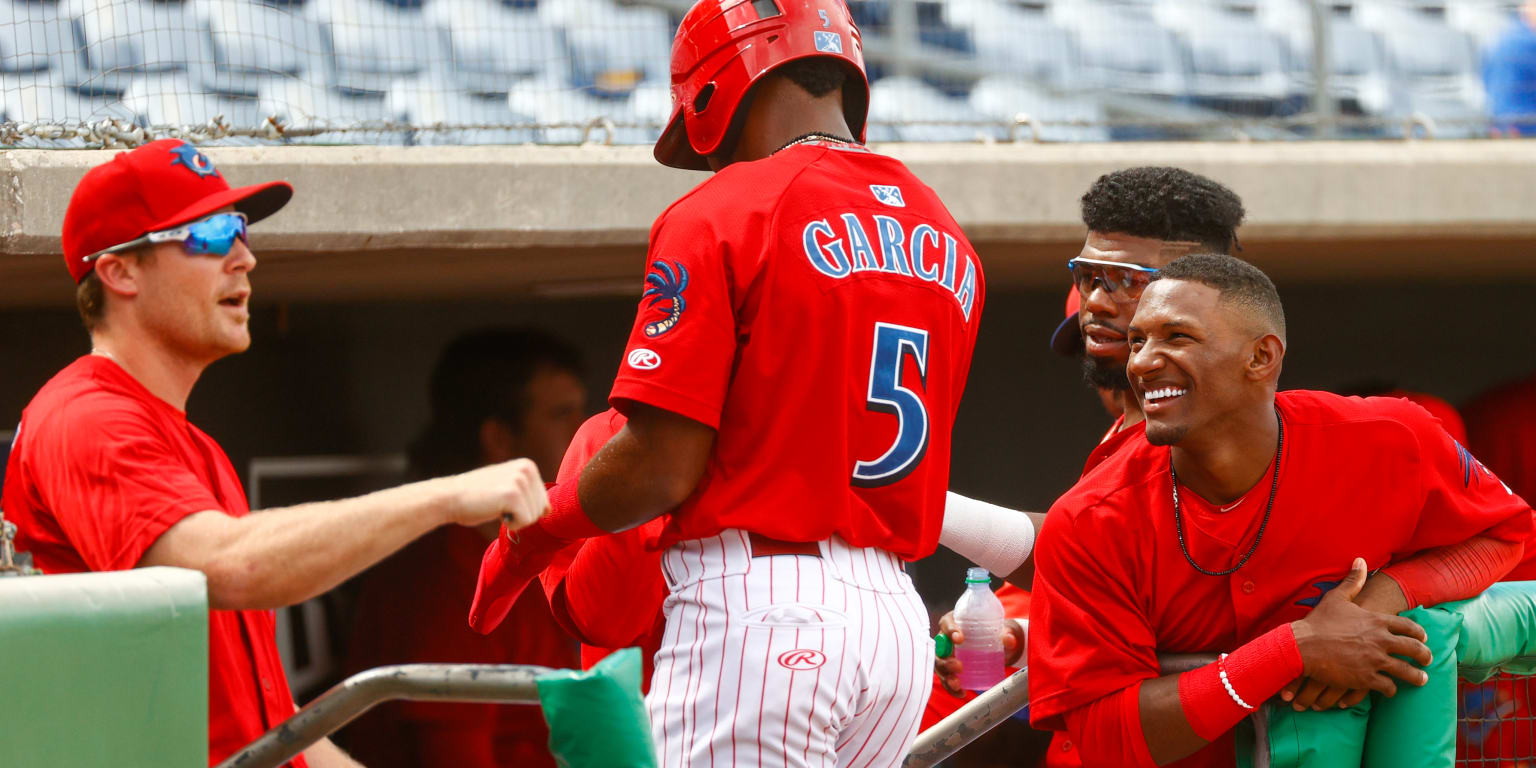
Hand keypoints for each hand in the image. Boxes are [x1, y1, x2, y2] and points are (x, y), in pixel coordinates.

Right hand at [444, 458, 548, 529]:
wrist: (449, 498)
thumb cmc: (477, 497)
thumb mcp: (507, 488)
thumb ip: (528, 494)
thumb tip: (549, 509)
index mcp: (528, 465)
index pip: (543, 500)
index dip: (524, 508)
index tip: (503, 501)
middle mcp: (527, 468)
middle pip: (541, 509)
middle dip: (521, 515)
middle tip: (497, 505)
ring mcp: (520, 480)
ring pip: (534, 517)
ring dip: (515, 520)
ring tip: (495, 506)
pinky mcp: (513, 494)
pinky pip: (525, 521)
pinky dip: (511, 525)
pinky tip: (495, 512)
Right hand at [933, 612, 1024, 696]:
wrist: (989, 642)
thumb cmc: (988, 631)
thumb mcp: (996, 630)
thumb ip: (1004, 633)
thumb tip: (1009, 640)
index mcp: (953, 622)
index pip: (947, 624)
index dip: (950, 631)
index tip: (960, 639)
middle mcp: (945, 639)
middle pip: (940, 649)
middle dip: (946, 660)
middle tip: (959, 666)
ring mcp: (945, 655)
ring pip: (939, 666)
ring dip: (946, 676)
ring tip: (956, 683)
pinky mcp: (949, 669)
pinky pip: (946, 679)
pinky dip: (952, 688)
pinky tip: (961, 692)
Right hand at [1290, 558, 1432, 698]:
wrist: (1303, 645)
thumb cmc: (1319, 621)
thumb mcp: (1337, 597)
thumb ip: (1353, 581)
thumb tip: (1361, 560)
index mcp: (1377, 621)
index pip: (1409, 627)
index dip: (1419, 633)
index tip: (1423, 638)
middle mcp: (1381, 641)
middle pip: (1414, 650)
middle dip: (1425, 656)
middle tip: (1428, 660)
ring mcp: (1375, 660)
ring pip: (1407, 672)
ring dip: (1416, 677)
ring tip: (1421, 679)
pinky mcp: (1365, 678)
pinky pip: (1388, 687)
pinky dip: (1391, 689)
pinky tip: (1391, 689)